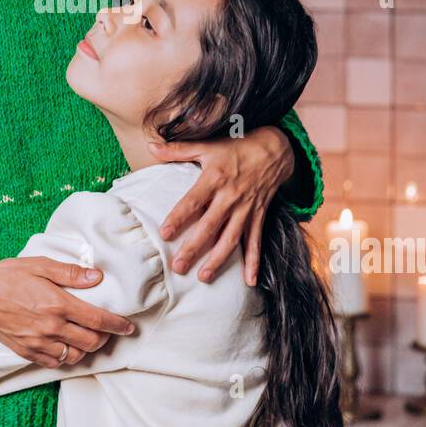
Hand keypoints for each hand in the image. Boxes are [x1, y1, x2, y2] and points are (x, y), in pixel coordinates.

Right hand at [0, 257, 134, 367]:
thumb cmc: (6, 276)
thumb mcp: (40, 265)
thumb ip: (70, 273)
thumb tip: (96, 276)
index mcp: (57, 303)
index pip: (97, 320)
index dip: (117, 325)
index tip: (127, 326)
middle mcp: (50, 326)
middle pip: (90, 341)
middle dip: (105, 337)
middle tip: (107, 329)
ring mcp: (38, 342)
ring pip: (75, 356)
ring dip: (87, 348)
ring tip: (88, 337)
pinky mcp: (27, 352)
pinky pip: (55, 362)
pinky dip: (66, 357)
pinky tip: (66, 346)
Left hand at [149, 125, 294, 286]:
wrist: (274, 150)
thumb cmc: (236, 148)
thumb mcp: (208, 145)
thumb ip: (178, 149)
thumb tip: (151, 145)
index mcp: (214, 178)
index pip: (192, 201)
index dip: (178, 217)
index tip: (164, 234)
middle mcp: (230, 197)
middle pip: (210, 226)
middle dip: (194, 248)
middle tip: (178, 267)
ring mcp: (246, 209)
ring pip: (231, 238)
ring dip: (218, 260)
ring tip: (204, 277)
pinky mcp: (258, 216)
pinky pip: (255, 241)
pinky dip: (254, 261)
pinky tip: (249, 281)